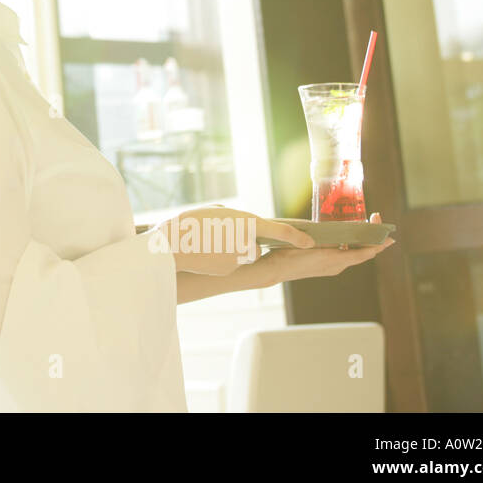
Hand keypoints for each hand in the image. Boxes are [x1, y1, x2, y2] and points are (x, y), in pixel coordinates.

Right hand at [162, 205, 315, 275]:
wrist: (172, 245)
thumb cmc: (190, 223)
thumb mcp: (214, 211)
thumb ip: (233, 218)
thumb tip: (239, 225)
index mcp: (247, 222)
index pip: (282, 231)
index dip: (299, 238)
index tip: (311, 243)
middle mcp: (248, 241)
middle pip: (257, 245)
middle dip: (247, 243)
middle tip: (225, 235)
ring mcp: (239, 259)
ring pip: (243, 255)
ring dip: (232, 250)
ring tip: (208, 242)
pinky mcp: (228, 271)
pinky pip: (231, 264)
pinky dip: (221, 259)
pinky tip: (204, 253)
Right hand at [253, 212, 394, 283]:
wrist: (274, 271)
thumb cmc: (288, 256)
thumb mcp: (309, 242)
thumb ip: (328, 237)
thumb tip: (343, 229)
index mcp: (335, 260)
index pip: (365, 253)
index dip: (378, 244)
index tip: (389, 237)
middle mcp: (337, 266)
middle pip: (362, 253)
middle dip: (372, 239)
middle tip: (377, 224)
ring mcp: (332, 268)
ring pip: (353, 254)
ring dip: (361, 242)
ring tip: (366, 228)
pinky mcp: (325, 267)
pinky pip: (345, 256)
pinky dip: (350, 246)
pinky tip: (346, 237)